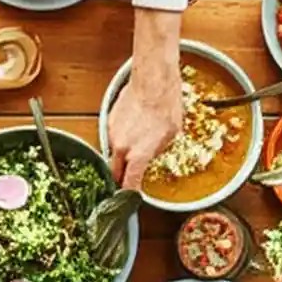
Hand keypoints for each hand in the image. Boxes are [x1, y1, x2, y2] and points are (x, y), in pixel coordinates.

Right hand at [109, 52, 182, 188]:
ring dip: (121, 157)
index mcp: (139, 156)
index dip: (129, 195)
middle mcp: (122, 148)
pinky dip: (120, 139)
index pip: (129, 184)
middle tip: (126, 182)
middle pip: (114, 174)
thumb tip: (150, 156)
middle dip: (119, 180)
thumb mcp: (172, 135)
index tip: (130, 200)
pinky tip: (131, 131)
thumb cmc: (166, 105)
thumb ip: (156, 151)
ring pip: (113, 154)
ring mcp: (113, 135)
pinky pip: (112, 138)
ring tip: (132, 150)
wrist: (152, 81)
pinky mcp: (109, 122)